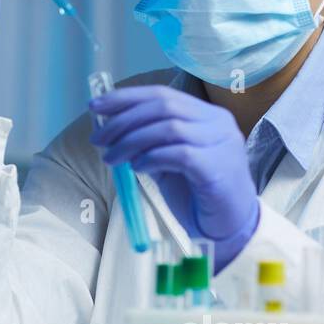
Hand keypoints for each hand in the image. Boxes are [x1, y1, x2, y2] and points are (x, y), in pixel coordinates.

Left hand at [89, 85, 259, 269]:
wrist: (227, 229)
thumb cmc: (196, 194)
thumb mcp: (167, 161)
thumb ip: (146, 142)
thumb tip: (108, 128)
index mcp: (206, 115)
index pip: (162, 94)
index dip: (126, 97)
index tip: (95, 106)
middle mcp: (218, 123)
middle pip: (163, 106)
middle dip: (123, 120)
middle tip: (98, 139)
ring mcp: (221, 143)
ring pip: (168, 127)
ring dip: (131, 140)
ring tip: (112, 158)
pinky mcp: (218, 167)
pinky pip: (179, 153)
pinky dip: (151, 157)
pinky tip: (137, 168)